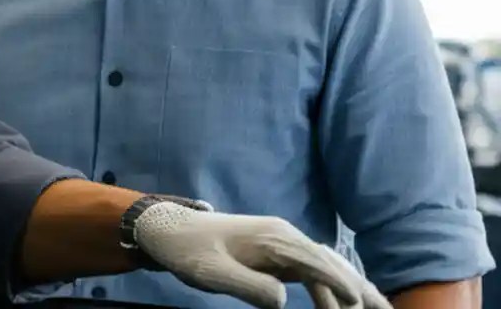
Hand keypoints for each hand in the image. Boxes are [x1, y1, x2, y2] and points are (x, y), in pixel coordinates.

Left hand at [134, 202, 391, 308]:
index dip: (340, 284)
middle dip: (361, 288)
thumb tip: (285, 299)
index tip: (361, 304)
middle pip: (332, 263)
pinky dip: (332, 287)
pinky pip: (313, 271)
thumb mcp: (212, 274)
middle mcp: (284, 237)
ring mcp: (283, 244)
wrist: (169, 230)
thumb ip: (249, 287)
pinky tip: (344, 304)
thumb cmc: (188, 251)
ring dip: (351, 289)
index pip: (316, 262)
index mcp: (272, 238)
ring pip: (327, 267)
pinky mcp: (277, 254)